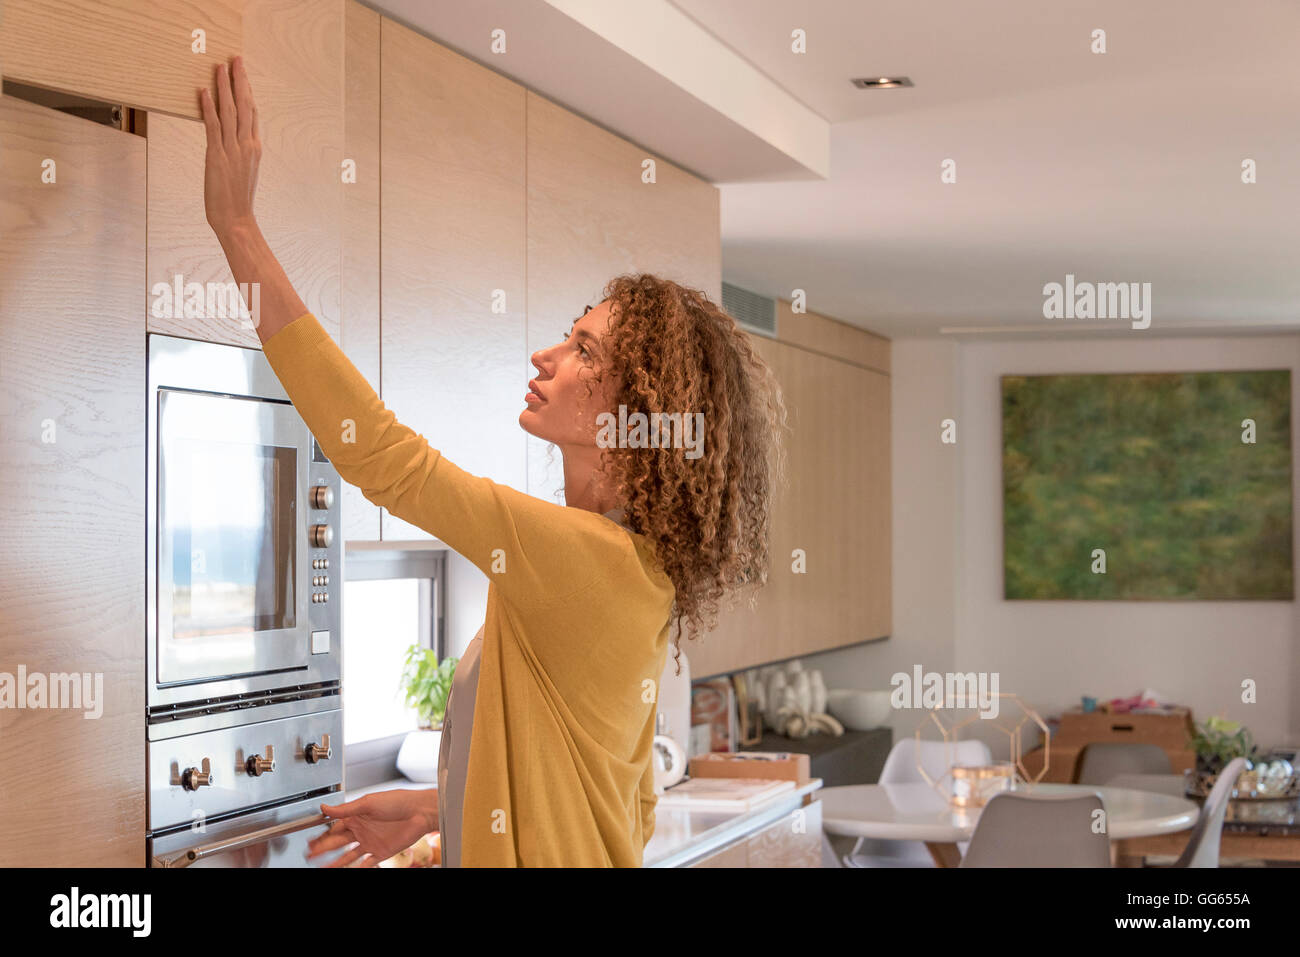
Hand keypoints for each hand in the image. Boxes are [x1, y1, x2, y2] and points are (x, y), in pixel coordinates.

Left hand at [199, 56, 261, 240]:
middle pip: (245, 106)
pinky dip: (209, 107)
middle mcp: (246, 145)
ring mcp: (233, 150)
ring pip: (230, 111)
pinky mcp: (217, 156)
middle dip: (240, 80)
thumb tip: (235, 142)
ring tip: (220, 67)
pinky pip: (213, 126)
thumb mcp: (243, 173)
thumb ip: (241, 154)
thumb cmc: (238, 201)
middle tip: (236, 59)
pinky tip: (204, 92)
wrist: (236, 219)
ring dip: (224, 88)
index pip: (252, 113)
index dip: (247, 91)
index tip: (243, 74)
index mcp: (254, 148)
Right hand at [306, 788, 439, 867]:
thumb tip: (324, 807)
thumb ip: (345, 809)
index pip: (334, 828)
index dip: (321, 836)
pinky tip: (346, 871)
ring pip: (348, 856)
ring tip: (322, 868)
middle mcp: (362, 830)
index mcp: (356, 817)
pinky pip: (365, 864)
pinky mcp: (381, 852)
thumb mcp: (368, 803)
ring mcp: (370, 842)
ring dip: (335, 862)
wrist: (419, 811)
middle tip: (309, 856)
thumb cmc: (398, 801)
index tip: (308, 842)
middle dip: (322, 850)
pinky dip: (356, 868)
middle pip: (337, 843)